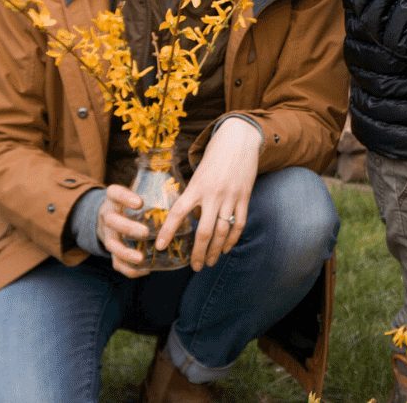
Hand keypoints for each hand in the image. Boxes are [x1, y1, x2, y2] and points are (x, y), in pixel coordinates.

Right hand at [98, 183, 152, 277]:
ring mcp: (108, 235)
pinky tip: (145, 270)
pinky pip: (116, 263)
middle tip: (145, 232)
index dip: (124, 197)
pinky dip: (129, 269)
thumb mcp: (136, 191)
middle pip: (111, 221)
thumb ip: (152, 189)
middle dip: (127, 227)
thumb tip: (178, 182)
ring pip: (112, 245)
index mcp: (114, 199)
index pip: (115, 193)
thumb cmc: (131, 203)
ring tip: (141, 258)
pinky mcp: (112, 252)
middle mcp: (107, 216)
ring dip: (125, 253)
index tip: (139, 202)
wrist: (109, 217)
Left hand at [157, 118, 260, 270]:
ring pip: (223, 232)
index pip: (178, 212)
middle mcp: (213, 194)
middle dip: (198, 253)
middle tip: (194, 267)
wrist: (239, 139)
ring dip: (216, 250)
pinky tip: (227, 248)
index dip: (168, 231)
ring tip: (210, 262)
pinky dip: (233, 239)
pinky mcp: (244, 197)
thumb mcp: (199, 173)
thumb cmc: (215, 155)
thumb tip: (190, 217)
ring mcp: (230, 197)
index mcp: (196, 186)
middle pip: (204, 231)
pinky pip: (239, 224)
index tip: (161, 246)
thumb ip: (195, 195)